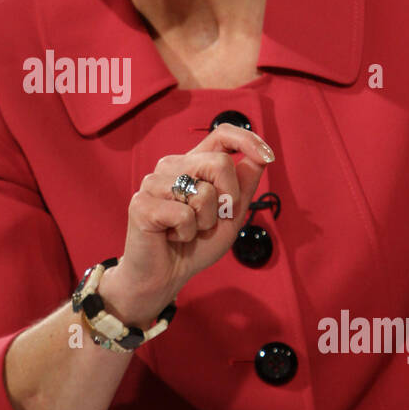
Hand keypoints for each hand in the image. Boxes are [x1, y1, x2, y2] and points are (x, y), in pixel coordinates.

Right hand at [101, 123, 273, 327]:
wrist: (165, 276)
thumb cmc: (195, 244)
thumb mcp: (231, 216)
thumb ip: (244, 186)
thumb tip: (262, 156)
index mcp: (193, 164)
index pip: (221, 133)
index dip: (247, 139)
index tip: (267, 156)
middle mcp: (172, 166)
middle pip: (220, 163)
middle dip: (229, 199)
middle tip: (210, 221)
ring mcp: (153, 183)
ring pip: (203, 193)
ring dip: (205, 222)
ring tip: (186, 229)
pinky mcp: (141, 204)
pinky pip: (184, 214)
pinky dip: (186, 233)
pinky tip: (171, 236)